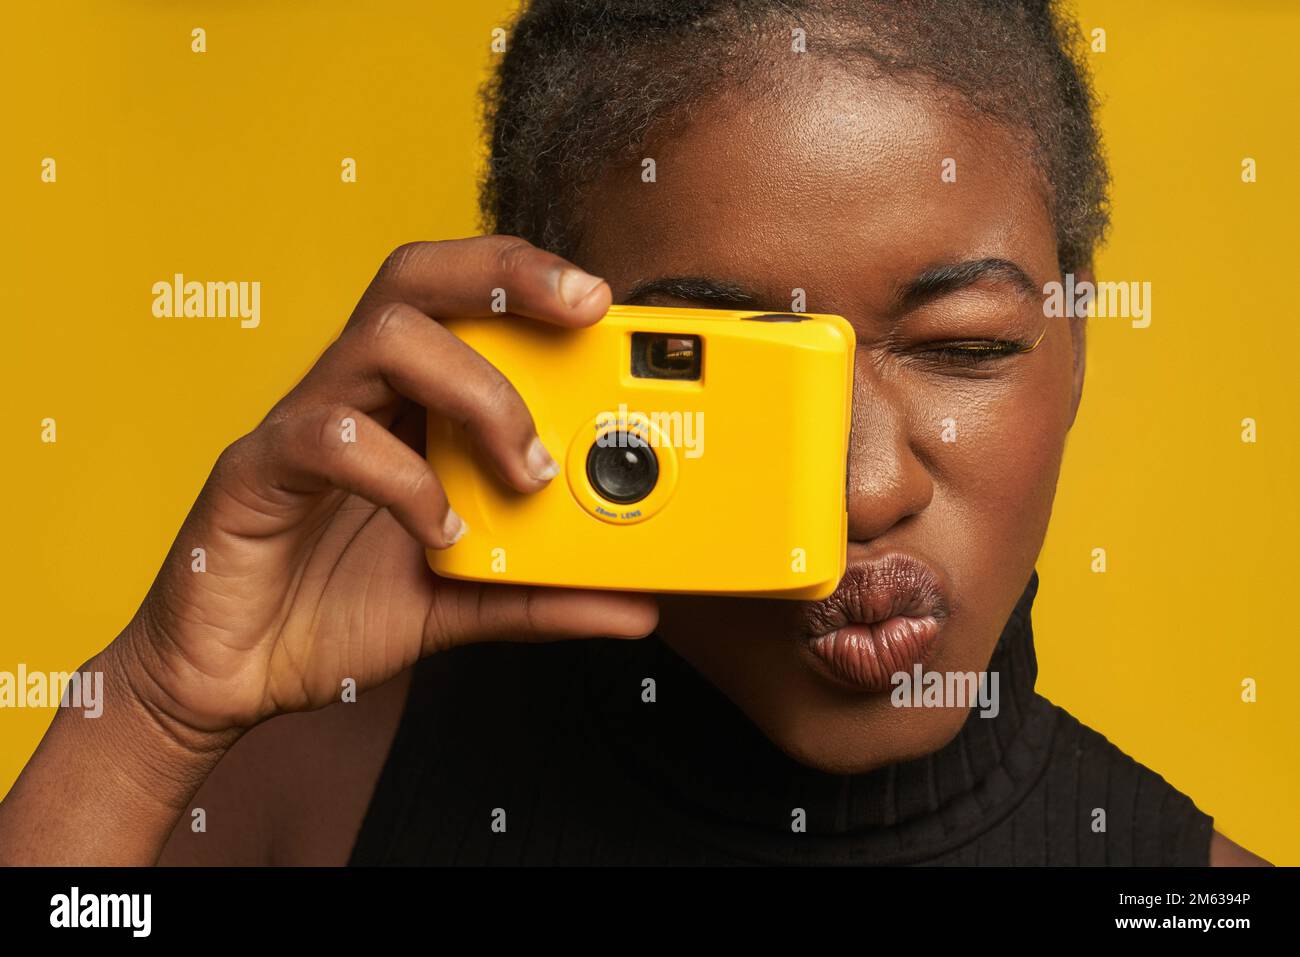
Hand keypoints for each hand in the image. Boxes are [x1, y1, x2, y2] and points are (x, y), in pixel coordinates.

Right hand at [121, 235, 657, 736]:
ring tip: (526, 470)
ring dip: (476, 392)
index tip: (605, 302)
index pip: (462, 301)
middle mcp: (355, 395)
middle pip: (416, 278)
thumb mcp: (464, 603)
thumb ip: (543, 594)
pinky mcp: (256, 472)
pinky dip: (403, 480)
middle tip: (586, 306)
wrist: (237, 675)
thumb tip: (638, 607)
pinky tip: (440, 532)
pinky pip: (330, 439)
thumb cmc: (337, 611)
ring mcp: (302, 424)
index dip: (528, 279)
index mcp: (403, 405)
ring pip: (382, 339)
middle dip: (507, 274)